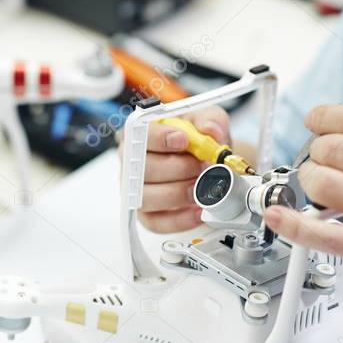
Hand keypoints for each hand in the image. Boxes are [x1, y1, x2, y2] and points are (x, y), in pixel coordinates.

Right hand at [132, 107, 230, 232]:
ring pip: (147, 197)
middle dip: (177, 168)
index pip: (137, 134)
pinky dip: (181, 218)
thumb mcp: (207, 120)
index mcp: (141, 135)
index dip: (159, 138)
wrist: (207, 163)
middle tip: (203, 166)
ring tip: (202, 187)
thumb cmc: (197, 141)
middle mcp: (133, 164)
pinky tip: (199, 209)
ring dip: (179, 193)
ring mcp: (137, 191)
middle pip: (142, 169)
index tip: (183, 140)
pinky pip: (157, 222)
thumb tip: (210, 130)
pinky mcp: (147, 216)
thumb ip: (210, 119)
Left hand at [264, 105, 342, 303]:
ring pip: (321, 183)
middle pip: (331, 149)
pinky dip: (291, 224)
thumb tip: (339, 130)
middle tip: (321, 162)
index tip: (314, 121)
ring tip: (319, 188)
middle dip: (317, 153)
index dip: (324, 118)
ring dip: (309, 182)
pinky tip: (278, 214)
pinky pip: (321, 234)